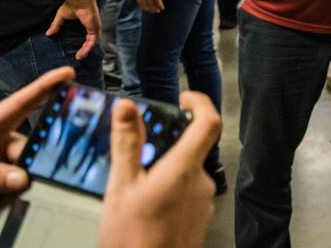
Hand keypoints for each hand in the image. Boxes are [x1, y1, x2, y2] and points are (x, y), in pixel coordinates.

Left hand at [0, 67, 74, 244]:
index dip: (44, 87)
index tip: (68, 75)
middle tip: (21, 183)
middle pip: (29, 147)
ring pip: (24, 174)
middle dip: (28, 166)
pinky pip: (15, 192)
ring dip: (10, 194)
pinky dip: (5, 206)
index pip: (19, 104)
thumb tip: (22, 177)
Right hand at [47, 0, 99, 59]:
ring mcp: (95, 27)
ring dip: (86, 50)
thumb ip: (56, 25)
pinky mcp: (95, 29)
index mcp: (86, 23)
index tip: (77, 50)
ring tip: (79, 57)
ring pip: (92, 43)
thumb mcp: (61, 17)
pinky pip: (92, 42)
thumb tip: (48, 33)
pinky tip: (82, 53)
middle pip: (90, 41)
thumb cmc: (71, 5)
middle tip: (78, 56)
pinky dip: (88, 48)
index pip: (87, 35)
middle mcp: (92, 26)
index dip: (83, 43)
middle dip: (85, 49)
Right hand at [99, 91, 220, 247]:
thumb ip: (127, 144)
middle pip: (192, 148)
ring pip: (188, 172)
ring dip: (166, 170)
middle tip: (140, 152)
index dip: (200, 102)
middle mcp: (201, 183)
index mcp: (185, 169)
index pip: (209, 122)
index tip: (184, 97)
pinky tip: (148, 205)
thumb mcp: (121, 187)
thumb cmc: (135, 240)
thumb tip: (127, 108)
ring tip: (137, 186)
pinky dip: (170, 190)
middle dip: (168, 145)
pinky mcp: (199, 219)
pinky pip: (188, 193)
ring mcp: (203, 202)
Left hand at [137, 0, 166, 13]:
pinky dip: (160, 5)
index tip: (148, 9)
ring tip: (158, 10)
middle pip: (146, 4)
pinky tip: (162, 7)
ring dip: (155, 8)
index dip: (144, 7)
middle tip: (154, 11)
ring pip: (152, 4)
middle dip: (150, 9)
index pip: (140, 2)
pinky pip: (158, 2)